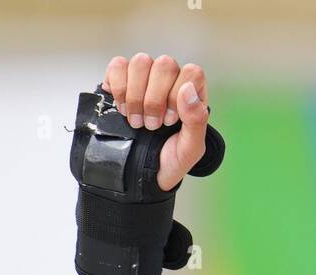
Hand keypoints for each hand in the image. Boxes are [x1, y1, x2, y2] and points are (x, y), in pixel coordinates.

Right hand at [101, 54, 209, 192]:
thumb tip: (188, 89)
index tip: (170, 120)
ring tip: (136, 121)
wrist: (143, 173)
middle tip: (152, 126)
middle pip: (164, 65)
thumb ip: (197, 120)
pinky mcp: (121, 77)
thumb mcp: (191, 149)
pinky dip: (118, 89)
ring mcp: (145, 75)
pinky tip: (123, 109)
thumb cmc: (171, 159)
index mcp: (191, 92)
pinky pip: (118, 66)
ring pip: (141, 62)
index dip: (178, 95)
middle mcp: (169, 78)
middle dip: (155, 100)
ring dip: (135, 96)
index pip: (191, 72)